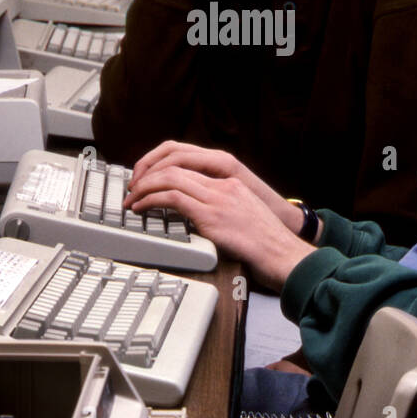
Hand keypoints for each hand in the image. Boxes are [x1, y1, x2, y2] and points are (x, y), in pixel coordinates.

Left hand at [124, 164, 314, 291]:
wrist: (284, 255)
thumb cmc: (267, 244)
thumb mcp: (244, 216)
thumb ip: (221, 209)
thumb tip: (195, 216)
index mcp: (231, 182)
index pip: (188, 163)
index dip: (161, 168)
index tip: (147, 179)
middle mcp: (222, 185)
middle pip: (175, 164)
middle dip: (147, 174)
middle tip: (132, 188)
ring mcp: (217, 199)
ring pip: (169, 177)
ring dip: (144, 186)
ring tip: (132, 199)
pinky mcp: (211, 216)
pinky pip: (172, 198)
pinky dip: (150, 200)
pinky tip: (142, 208)